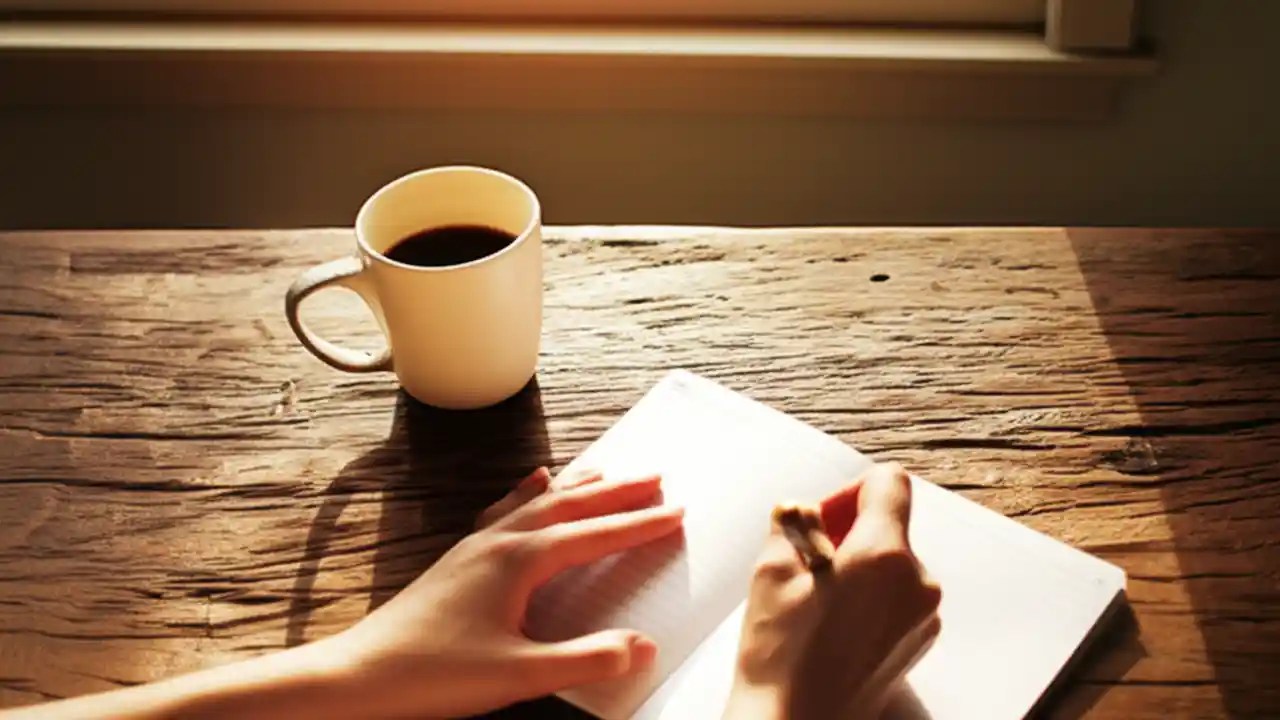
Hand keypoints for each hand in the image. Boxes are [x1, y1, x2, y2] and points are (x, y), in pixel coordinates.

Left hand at [329, 466, 684, 718]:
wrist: (361, 675)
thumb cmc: (434, 675)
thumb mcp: (519, 675)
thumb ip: (584, 660)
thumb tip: (640, 647)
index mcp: (521, 562)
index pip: (595, 536)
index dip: (639, 525)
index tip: (676, 513)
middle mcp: (501, 542)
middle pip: (570, 505)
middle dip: (617, 492)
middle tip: (656, 478)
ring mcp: (477, 546)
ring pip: (538, 501)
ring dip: (578, 486)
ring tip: (607, 470)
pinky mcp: (460, 558)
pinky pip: (504, 510)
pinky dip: (528, 492)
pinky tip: (532, 482)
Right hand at [725, 462, 940, 719]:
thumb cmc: (783, 654)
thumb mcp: (772, 567)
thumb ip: (794, 521)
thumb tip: (804, 511)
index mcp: (885, 554)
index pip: (888, 482)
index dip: (849, 490)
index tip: (820, 516)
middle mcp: (918, 582)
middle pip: (890, 525)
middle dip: (847, 533)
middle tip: (805, 561)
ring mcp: (923, 616)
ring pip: (892, 563)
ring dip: (858, 567)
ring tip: (815, 599)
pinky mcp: (917, 642)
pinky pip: (897, 597)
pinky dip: (869, 598)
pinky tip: (832, 623)